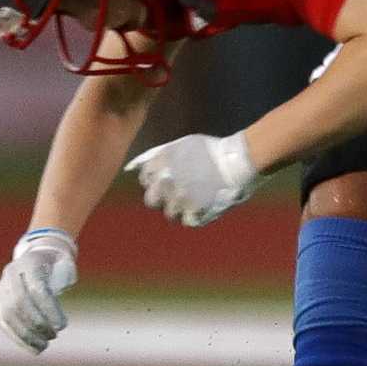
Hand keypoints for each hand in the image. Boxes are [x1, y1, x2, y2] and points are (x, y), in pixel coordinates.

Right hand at [0, 229, 77, 354]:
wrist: (34, 259)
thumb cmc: (55, 264)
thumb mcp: (64, 261)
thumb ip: (67, 270)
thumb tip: (68, 282)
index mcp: (29, 263)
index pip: (37, 289)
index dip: (49, 309)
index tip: (62, 326)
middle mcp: (11, 275)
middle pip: (20, 303)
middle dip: (38, 323)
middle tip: (54, 335)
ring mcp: (1, 290)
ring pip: (9, 316)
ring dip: (27, 335)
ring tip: (44, 346)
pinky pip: (5, 323)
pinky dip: (19, 338)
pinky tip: (34, 348)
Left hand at [126, 132, 259, 226]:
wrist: (236, 161)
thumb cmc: (209, 150)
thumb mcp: (180, 145)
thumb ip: (154, 156)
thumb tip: (130, 167)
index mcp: (160, 164)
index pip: (145, 179)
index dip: (156, 180)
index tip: (169, 178)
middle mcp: (165, 183)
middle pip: (151, 200)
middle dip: (162, 196)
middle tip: (179, 191)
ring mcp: (179, 200)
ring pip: (169, 212)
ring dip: (180, 206)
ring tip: (196, 196)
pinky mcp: (194, 213)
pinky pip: (187, 220)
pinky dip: (194, 214)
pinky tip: (204, 204)